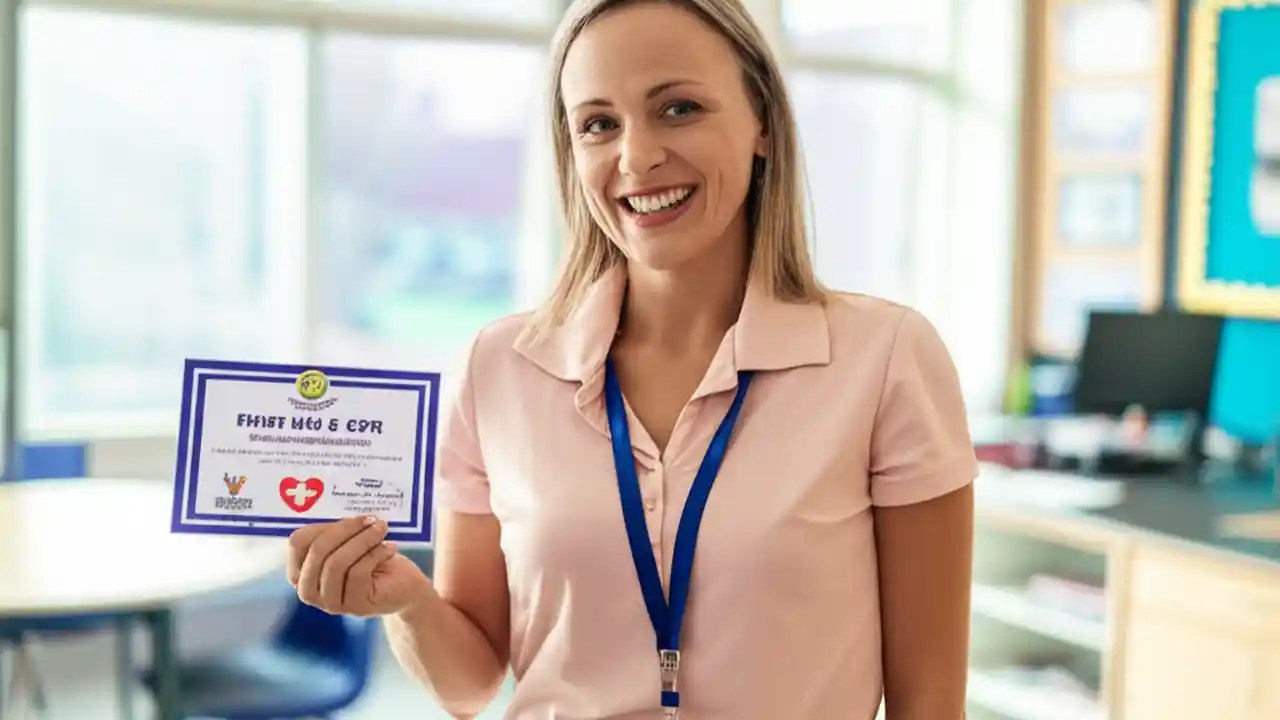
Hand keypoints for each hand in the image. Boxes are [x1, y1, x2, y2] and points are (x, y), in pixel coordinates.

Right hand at [287, 516, 430, 616]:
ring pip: (336, 564)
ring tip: (381, 529)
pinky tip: (390, 548)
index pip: (298, 543)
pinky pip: (357, 574)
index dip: (322, 525)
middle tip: (370, 519)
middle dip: (345, 530)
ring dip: (362, 540)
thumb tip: (338, 516)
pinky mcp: (354, 606)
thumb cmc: (372, 561)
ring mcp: (330, 603)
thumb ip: (335, 532)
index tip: (349, 517)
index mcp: (301, 572)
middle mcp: (309, 592)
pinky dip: (375, 554)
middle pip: (317, 552)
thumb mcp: (349, 543)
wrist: (403, 588)